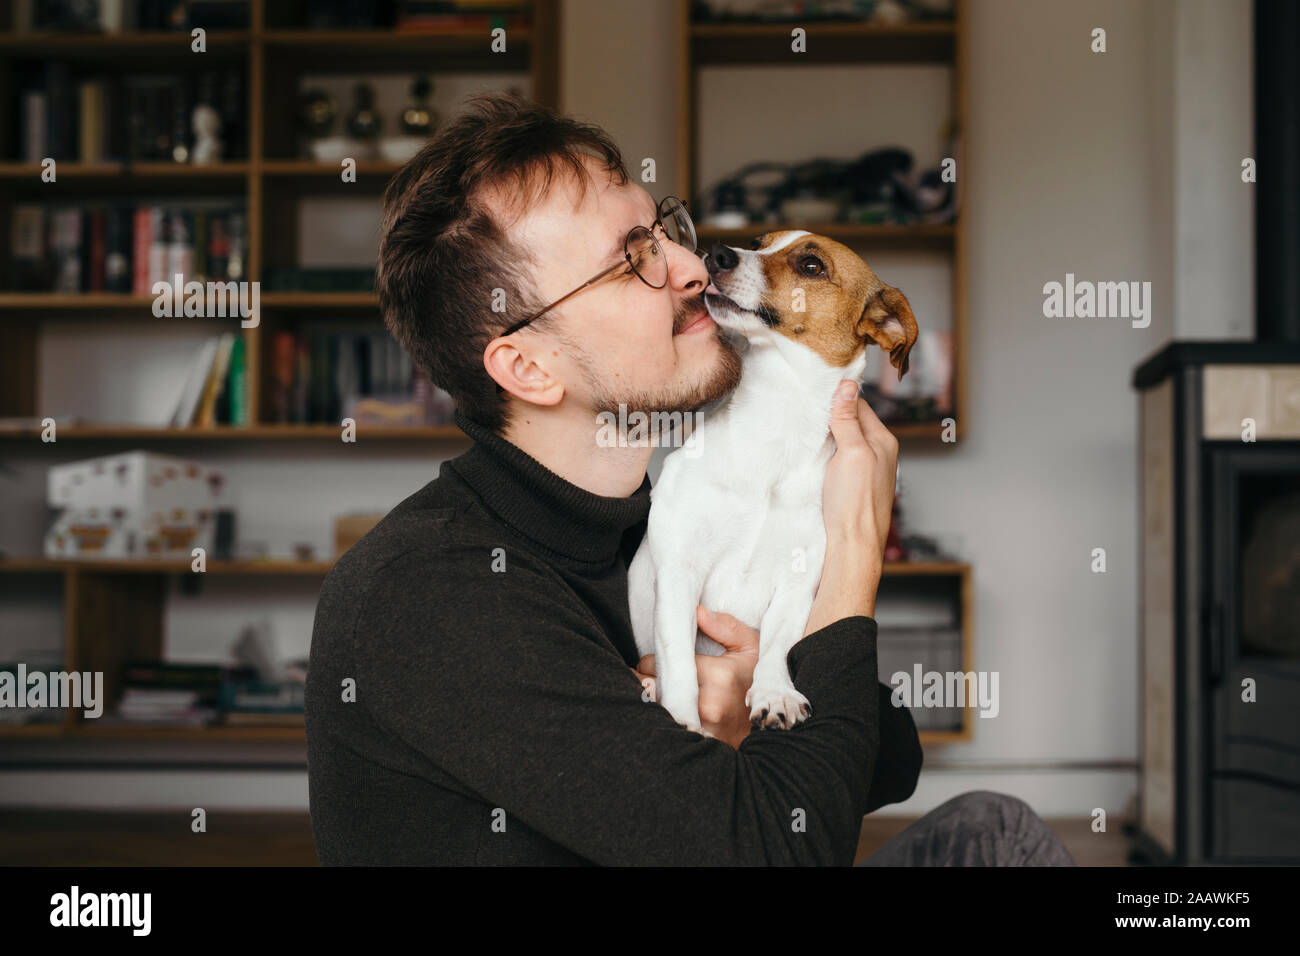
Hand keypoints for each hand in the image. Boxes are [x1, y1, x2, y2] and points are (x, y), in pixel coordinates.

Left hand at [633, 606, 759, 747]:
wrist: (776, 724)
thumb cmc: (759, 682)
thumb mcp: (752, 648)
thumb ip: (726, 627)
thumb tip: (698, 613)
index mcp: (718, 676)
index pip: (657, 664)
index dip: (651, 662)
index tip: (658, 662)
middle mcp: (707, 704)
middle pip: (650, 689)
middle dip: (645, 682)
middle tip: (650, 677)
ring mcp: (702, 728)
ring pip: (654, 711)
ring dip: (650, 701)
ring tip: (656, 693)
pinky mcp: (699, 743)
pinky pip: (666, 729)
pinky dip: (660, 719)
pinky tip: (666, 712)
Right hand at [823, 381, 897, 554]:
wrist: (852, 545)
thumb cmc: (855, 501)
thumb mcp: (851, 452)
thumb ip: (848, 420)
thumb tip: (848, 385)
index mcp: (883, 440)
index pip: (859, 405)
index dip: (838, 398)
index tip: (814, 395)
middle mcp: (877, 453)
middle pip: (851, 422)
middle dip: (830, 417)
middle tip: (805, 413)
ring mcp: (865, 470)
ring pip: (843, 441)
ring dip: (826, 437)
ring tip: (806, 434)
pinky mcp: (852, 485)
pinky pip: (838, 460)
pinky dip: (825, 455)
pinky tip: (811, 458)